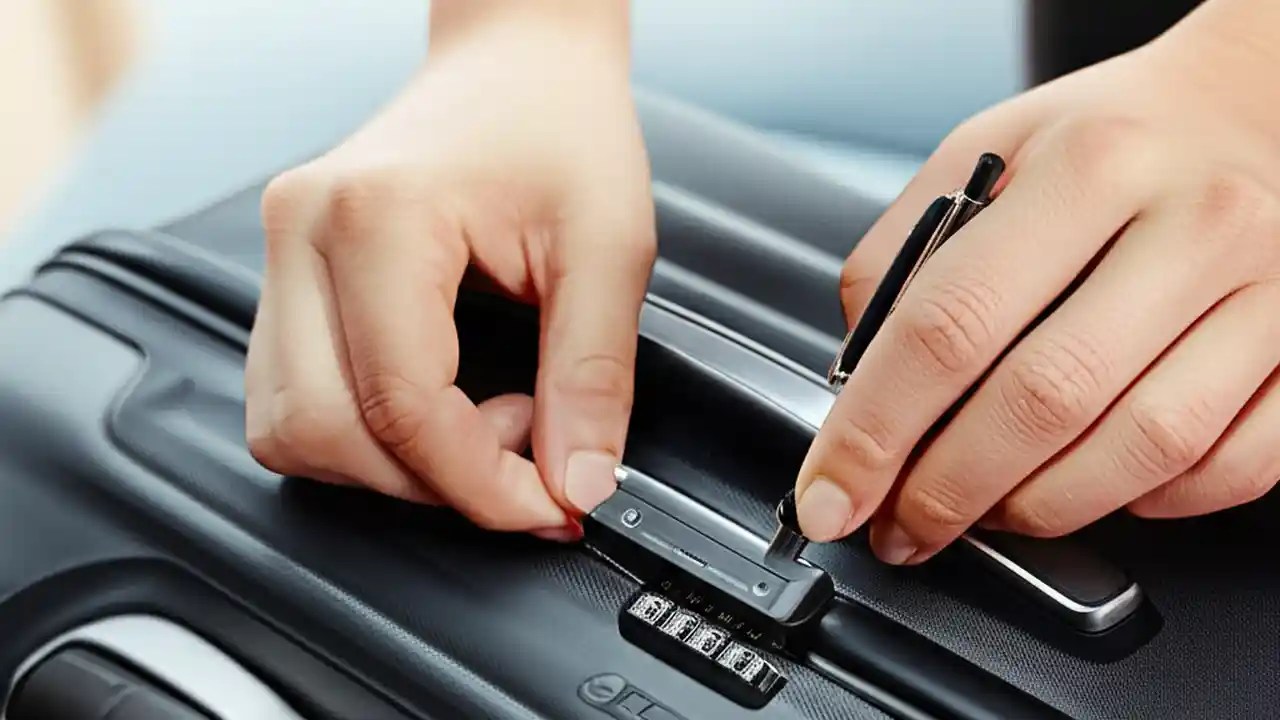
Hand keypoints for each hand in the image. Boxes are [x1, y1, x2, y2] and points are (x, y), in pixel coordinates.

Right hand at [244, 1, 653, 540]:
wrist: (519, 63)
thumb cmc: (560, 125)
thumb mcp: (609, 246)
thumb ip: (592, 376)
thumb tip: (578, 483)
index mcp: (377, 216)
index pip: (401, 405)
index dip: (481, 483)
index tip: (551, 506)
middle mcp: (303, 231)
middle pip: (323, 432)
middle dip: (431, 483)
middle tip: (525, 460)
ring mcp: (282, 252)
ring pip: (292, 428)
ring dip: (391, 466)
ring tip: (485, 422)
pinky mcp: (289, 276)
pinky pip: (298, 396)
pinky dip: (366, 434)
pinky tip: (439, 406)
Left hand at [798, 0, 1279, 561]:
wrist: (1257, 110)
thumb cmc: (1111, 140)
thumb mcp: (986, 155)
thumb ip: (904, 258)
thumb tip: (858, 383)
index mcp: (1090, 165)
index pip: (951, 324)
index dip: (875, 430)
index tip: (832, 493)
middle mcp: (1195, 224)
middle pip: (1044, 401)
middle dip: (947, 490)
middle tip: (900, 523)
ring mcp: (1272, 294)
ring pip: (1141, 451)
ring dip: (1037, 508)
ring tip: (983, 511)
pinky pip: (1229, 468)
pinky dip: (1147, 502)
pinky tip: (1092, 482)